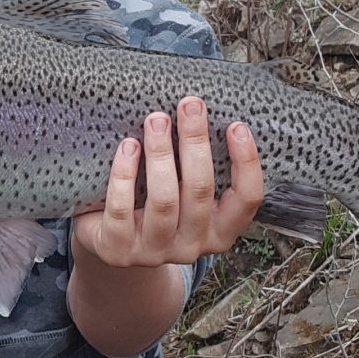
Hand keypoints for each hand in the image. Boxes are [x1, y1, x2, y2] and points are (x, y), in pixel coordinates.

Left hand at [73, 96, 263, 266]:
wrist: (111, 243)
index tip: (236, 125)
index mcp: (218, 230)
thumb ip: (196, 166)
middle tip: (189, 106)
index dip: (246, 163)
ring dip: (161, 154)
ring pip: (163, 200)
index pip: (247, 200)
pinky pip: (122, 209)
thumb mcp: (183, 192)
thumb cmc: (153, 206)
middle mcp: (191, 245)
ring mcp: (154, 251)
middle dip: (195, 142)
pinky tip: (127, 146)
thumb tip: (201, 112)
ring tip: (156, 120)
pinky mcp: (119, 250)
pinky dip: (124, 174)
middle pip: (200, 190)